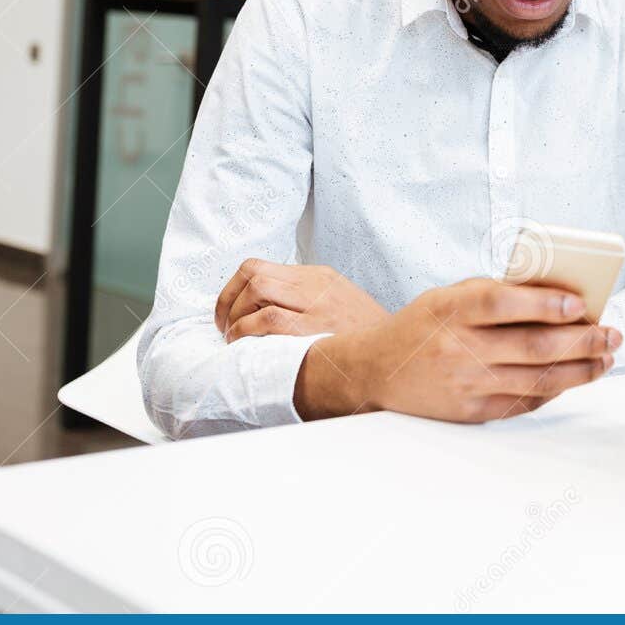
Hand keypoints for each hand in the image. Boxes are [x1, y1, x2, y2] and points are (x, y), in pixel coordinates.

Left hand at [215, 259, 388, 341]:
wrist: (399, 356)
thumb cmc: (364, 340)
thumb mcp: (339, 307)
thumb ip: (305, 304)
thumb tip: (261, 314)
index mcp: (319, 278)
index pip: (261, 268)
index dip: (234, 290)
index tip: (230, 313)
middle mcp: (317, 285)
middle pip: (253, 273)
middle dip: (227, 301)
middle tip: (225, 327)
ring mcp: (318, 304)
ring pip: (257, 289)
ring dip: (235, 316)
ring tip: (235, 338)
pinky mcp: (315, 327)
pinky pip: (268, 318)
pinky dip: (246, 330)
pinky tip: (246, 345)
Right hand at [294, 278, 622, 423]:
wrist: (377, 372)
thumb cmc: (422, 325)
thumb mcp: (447, 296)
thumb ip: (493, 293)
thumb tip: (555, 295)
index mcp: (450, 309)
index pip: (502, 303)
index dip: (543, 303)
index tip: (579, 304)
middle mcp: (458, 348)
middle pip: (532, 346)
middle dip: (582, 341)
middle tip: (612, 334)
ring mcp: (466, 384)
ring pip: (537, 379)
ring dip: (580, 370)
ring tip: (606, 358)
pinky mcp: (472, 411)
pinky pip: (525, 402)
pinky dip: (555, 389)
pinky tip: (575, 377)